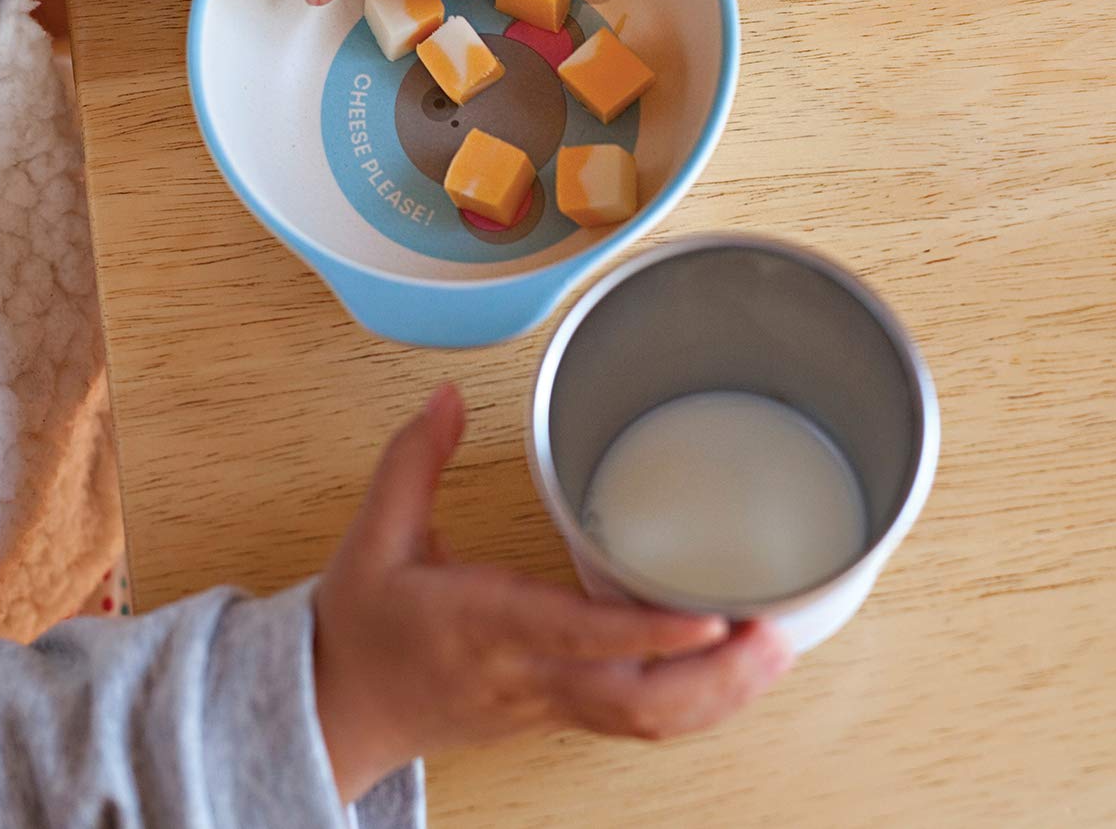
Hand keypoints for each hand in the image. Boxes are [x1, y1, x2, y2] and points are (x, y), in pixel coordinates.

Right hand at [312, 385, 795, 802]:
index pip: (577, 634)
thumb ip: (414, 460)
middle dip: (716, 676)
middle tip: (777, 634)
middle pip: (636, 699)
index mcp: (484, 625)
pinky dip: (695, 702)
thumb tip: (449, 396)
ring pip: (646, 720)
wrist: (338, 710)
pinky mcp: (560, 713)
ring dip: (719, 695)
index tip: (711, 616)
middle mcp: (528, 673)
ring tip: (776, 649)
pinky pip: (638, 719)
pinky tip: (733, 672)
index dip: (649, 631)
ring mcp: (549, 703)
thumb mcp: (373, 537)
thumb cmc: (362, 631)